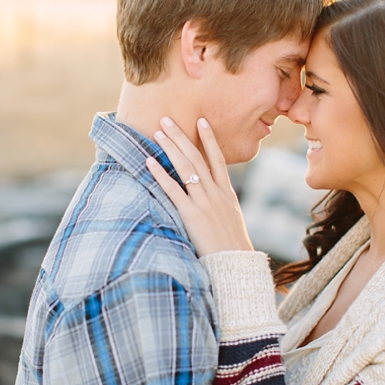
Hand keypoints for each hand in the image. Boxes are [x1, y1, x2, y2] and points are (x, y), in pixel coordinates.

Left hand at [146, 117, 253, 256]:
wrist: (235, 265)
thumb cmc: (232, 249)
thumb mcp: (231, 221)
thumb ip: (221, 207)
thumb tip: (212, 201)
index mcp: (227, 194)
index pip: (218, 159)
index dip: (209, 139)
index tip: (201, 121)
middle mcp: (216, 193)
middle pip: (198, 157)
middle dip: (182, 136)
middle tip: (167, 120)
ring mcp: (204, 202)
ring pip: (186, 167)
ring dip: (171, 148)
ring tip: (158, 132)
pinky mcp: (191, 215)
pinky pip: (173, 190)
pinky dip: (160, 174)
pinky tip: (149, 162)